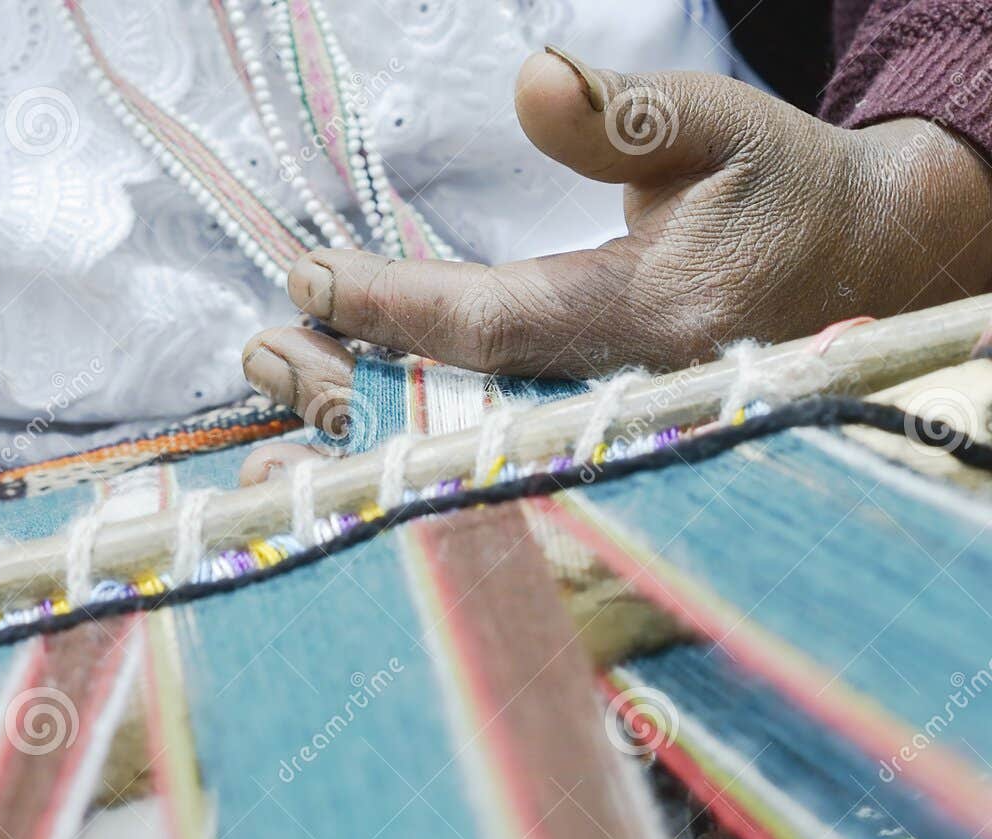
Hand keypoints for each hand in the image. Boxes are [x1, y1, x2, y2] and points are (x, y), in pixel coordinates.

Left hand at [239, 50, 991, 477]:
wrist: (852, 268)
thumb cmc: (776, 190)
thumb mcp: (717, 129)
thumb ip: (622, 116)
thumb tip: (529, 81)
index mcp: (652, 320)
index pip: (498, 323)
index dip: (394, 307)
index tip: (306, 279)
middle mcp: (621, 403)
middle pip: (459, 413)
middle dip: (349, 392)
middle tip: (261, 356)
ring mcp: (606, 440)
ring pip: (462, 464)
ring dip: (359, 458)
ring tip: (258, 458)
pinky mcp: (589, 449)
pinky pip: (478, 474)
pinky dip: (400, 484)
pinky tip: (329, 485)